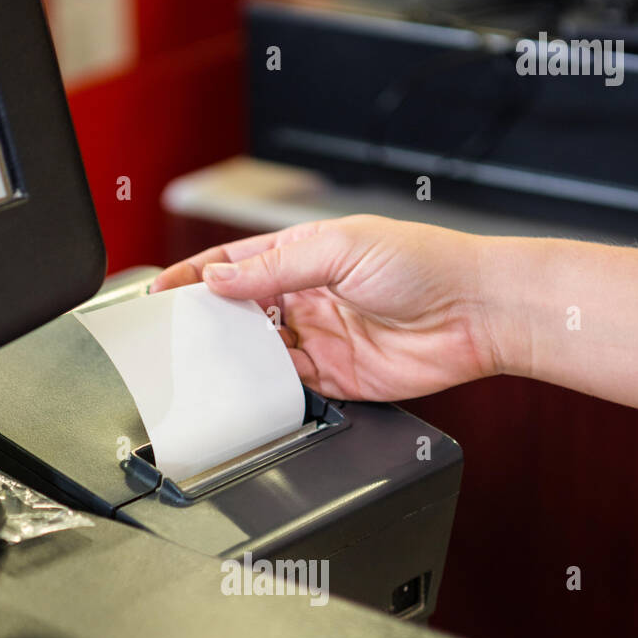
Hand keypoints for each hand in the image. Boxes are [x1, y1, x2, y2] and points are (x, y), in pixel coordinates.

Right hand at [150, 215, 504, 402]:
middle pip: (242, 312)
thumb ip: (276, 268)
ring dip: (235, 359)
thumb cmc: (425, 263)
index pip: (237, 264)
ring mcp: (323, 338)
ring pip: (261, 353)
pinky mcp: (339, 378)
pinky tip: (251, 388)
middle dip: (208, 322)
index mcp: (305, 255)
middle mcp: (310, 296)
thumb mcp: (339, 248)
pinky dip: (268, 389)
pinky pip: (291, 387)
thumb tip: (221, 279)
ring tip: (205, 364)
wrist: (476, 312)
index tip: (162, 292)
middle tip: (175, 336)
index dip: (197, 277)